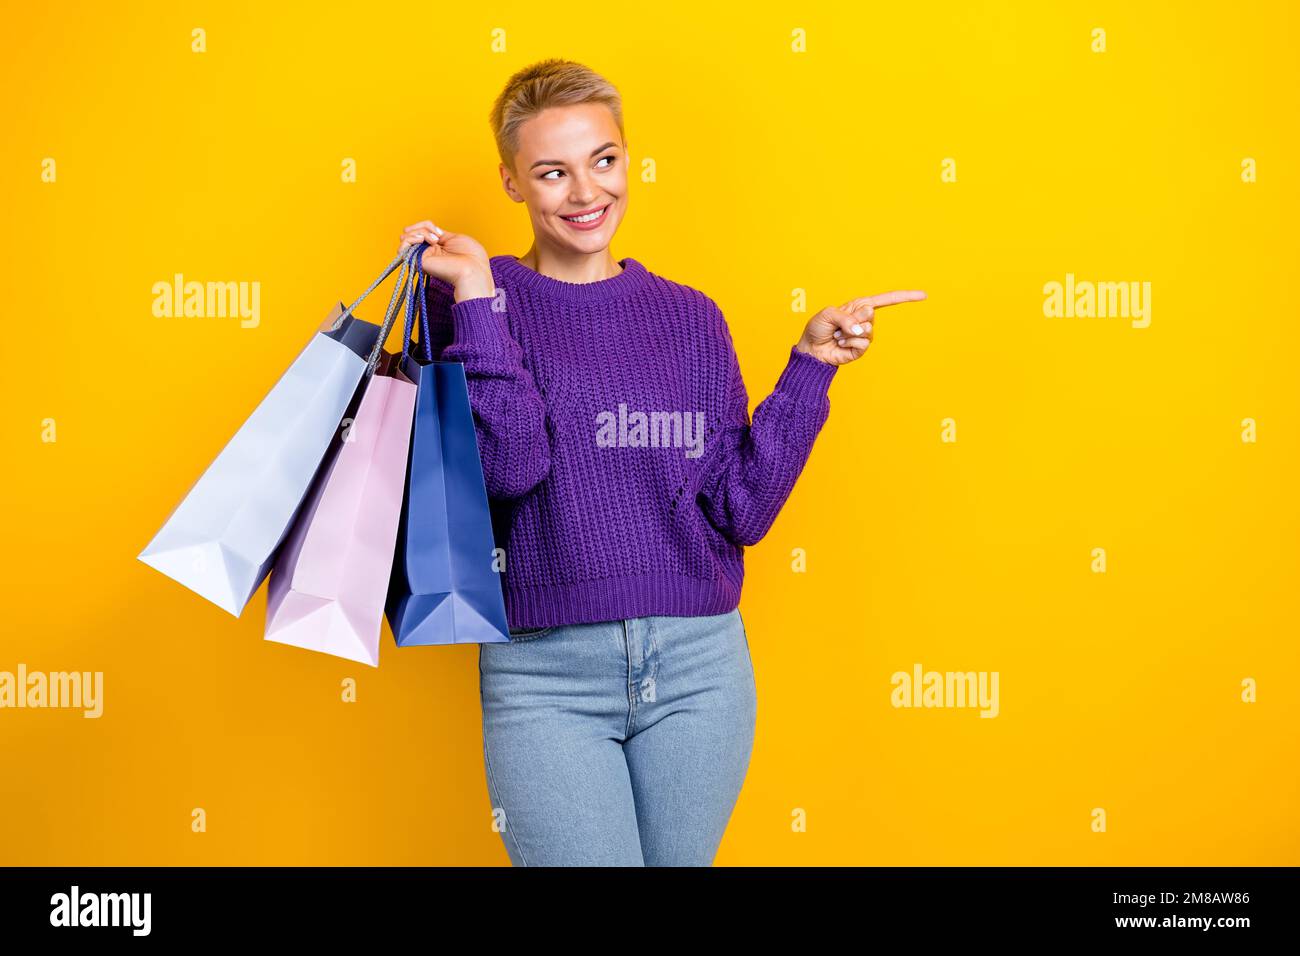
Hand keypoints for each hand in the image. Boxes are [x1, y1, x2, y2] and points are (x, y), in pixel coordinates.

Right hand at [399, 220, 492, 300]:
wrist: (472, 269)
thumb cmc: (471, 256)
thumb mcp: (454, 237)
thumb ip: (437, 233)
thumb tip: (425, 230)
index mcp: (437, 246)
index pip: (421, 230)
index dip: (427, 225)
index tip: (440, 233)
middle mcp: (427, 252)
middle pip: (413, 232)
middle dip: (422, 227)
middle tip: (436, 236)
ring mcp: (422, 257)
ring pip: (407, 237)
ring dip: (419, 232)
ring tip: (433, 240)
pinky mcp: (417, 262)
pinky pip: (404, 245)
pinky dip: (411, 238)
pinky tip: (422, 240)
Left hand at [795, 290, 927, 365]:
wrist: (812, 349)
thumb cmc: (818, 328)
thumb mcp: (828, 314)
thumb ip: (845, 317)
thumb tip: (860, 330)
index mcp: (860, 306)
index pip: (887, 299)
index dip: (906, 297)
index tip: (924, 295)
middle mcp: (865, 319)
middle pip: (870, 314)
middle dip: (852, 319)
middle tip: (839, 325)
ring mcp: (865, 334)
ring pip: (867, 330)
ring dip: (848, 333)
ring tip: (838, 335)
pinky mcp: (862, 349)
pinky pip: (862, 343)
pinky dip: (849, 343)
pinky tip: (841, 343)